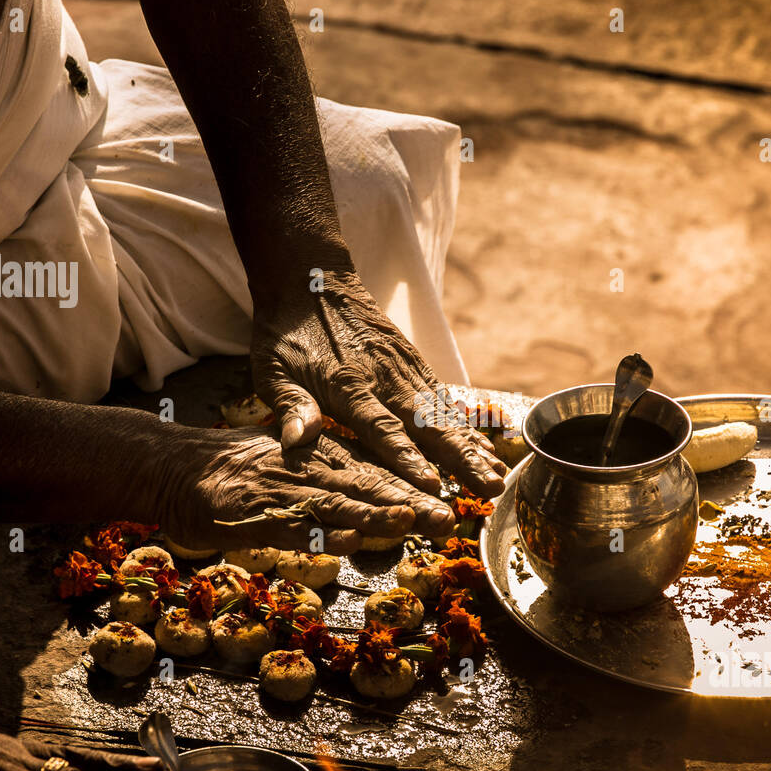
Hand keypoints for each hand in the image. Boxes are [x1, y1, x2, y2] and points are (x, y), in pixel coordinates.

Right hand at [155, 427, 455, 552]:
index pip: (376, 471)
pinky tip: (344, 541)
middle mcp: (307, 471)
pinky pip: (287, 526)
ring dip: (373, 513)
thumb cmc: (238, 470)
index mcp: (320, 458)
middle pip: (366, 486)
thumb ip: (331, 481)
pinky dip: (316, 533)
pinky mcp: (250, 516)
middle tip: (448, 518)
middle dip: (409, 502)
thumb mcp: (293, 467)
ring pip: (334, 503)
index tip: (451, 501)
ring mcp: (280, 493)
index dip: (414, 486)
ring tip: (409, 520)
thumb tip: (373, 507)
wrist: (174, 467)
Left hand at [251, 271, 506, 496]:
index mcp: (347, 387)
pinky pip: (445, 402)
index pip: (380, 428)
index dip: (404, 457)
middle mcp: (384, 380)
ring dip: (472, 449)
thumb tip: (295, 441)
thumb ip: (290, 406)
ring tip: (499, 477)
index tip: (428, 483)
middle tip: (489, 488)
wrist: (311, 281)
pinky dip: (467, 427)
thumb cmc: (285, 334)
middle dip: (460, 460)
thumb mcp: (272, 370)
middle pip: (427, 426)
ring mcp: (404, 372)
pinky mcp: (414, 366)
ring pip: (444, 416)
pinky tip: (487, 450)